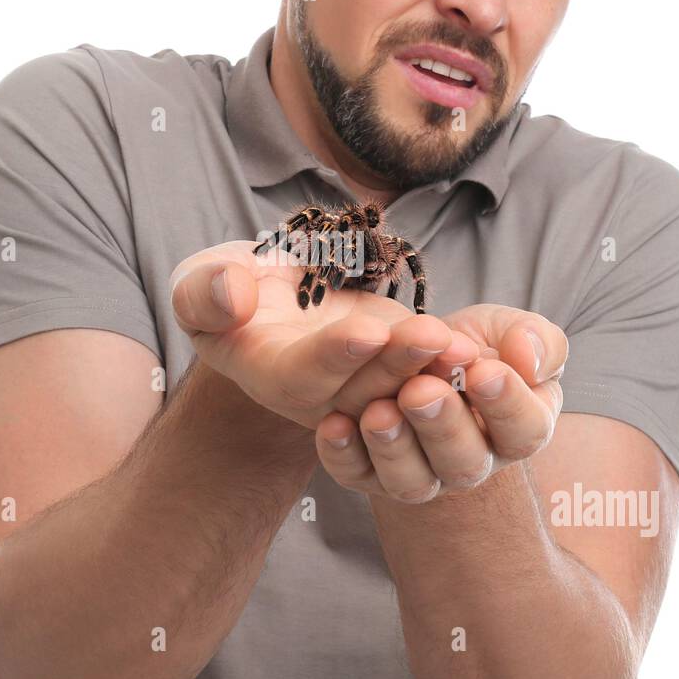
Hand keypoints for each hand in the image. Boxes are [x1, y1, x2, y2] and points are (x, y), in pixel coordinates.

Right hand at [169, 240, 481, 430]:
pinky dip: (450, 364)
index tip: (366, 330)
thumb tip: (230, 293)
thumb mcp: (198, 282)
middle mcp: (320, 396)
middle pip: (363, 391)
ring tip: (462, 343)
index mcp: (269, 375)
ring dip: (433, 368)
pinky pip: (425, 376)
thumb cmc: (224, 288)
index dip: (335, 357)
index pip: (302, 377)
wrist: (263, 293)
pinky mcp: (393, 369)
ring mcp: (361, 386)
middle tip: (433, 336)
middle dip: (399, 364)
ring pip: (401, 389)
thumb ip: (202, 292)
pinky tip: (479, 346)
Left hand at [313, 303, 567, 500]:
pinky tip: (333, 424)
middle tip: (421, 390)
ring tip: (379, 411)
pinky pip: (355, 475)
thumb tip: (528, 359)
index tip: (485, 370)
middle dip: (442, 425)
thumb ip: (535, 341)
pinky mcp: (368, 473)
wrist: (411, 352)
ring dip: (393, 447)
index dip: (507, 405)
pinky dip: (342, 454)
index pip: (525, 431)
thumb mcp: (506, 330)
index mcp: (516, 430)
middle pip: (464, 463)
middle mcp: (469, 463)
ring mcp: (419, 475)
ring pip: (411, 481)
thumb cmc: (470, 345)